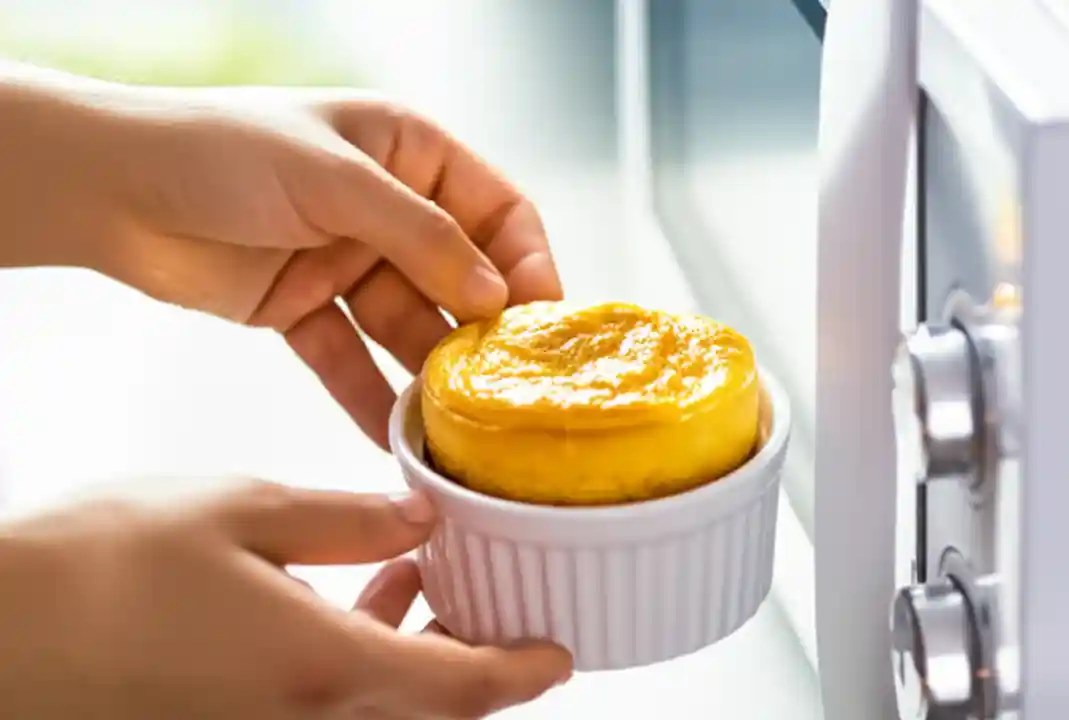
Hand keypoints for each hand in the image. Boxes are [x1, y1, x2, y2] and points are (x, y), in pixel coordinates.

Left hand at [0, 65, 562, 446]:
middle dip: (482, 332)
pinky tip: (395, 439)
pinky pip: (350, 359)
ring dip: (430, 374)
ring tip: (457, 424)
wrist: (109, 187)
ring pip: (408, 326)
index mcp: (408, 153)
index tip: (542, 322)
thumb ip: (422, 236)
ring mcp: (347, 261)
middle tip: (508, 388)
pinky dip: (369, 397)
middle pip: (460, 277)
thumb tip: (494, 295)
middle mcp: (388, 208)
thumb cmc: (222, 150)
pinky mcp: (304, 309)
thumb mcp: (336, 179)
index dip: (527, 263)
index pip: (498, 210)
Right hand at [0, 480, 572, 718]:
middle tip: (494, 606)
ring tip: (421, 579)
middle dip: (471, 665)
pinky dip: (355, 660)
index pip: (461, 691)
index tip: (557, 657)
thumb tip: (420, 522)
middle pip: (428, 712)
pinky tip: (350, 595)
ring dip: (413, 654)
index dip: (519, 675)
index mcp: (322, 669)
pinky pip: (322, 705)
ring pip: (377, 707)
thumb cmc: (105, 568)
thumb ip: (347, 521)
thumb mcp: (243, 512)